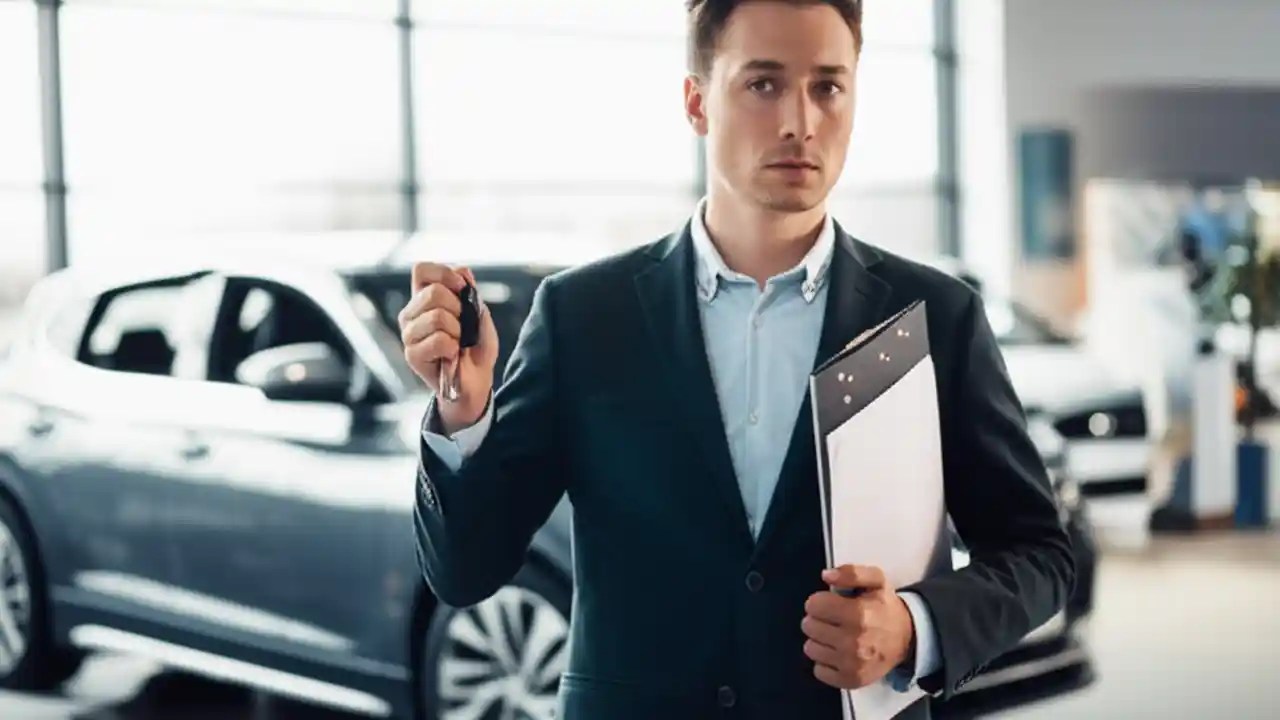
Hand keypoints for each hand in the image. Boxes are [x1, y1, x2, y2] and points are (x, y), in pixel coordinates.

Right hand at [399, 262, 499, 433]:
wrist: (475, 380)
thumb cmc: (475, 348)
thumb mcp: (480, 314)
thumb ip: (470, 292)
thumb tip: (462, 271)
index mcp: (423, 298)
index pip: (421, 270)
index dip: (445, 274)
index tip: (462, 290)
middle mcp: (411, 314)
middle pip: (433, 292)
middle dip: (459, 308)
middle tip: (463, 327)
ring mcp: (409, 334)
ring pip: (437, 316)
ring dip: (458, 331)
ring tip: (458, 342)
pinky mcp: (412, 354)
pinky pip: (439, 339)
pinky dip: (454, 347)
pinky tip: (452, 355)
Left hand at [802, 565, 914, 689]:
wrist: (908, 638)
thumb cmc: (885, 608)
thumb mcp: (876, 580)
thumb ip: (851, 572)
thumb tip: (826, 575)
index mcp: (859, 614)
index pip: (814, 605)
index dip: (819, 601)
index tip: (830, 603)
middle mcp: (854, 642)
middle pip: (809, 626)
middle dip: (818, 619)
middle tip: (834, 619)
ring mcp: (852, 664)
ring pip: (810, 648)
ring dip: (820, 640)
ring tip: (836, 635)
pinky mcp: (850, 680)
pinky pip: (818, 670)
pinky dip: (825, 661)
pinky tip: (838, 653)